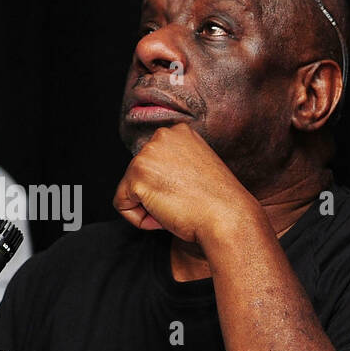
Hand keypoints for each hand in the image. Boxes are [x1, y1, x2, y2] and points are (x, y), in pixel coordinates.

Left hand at [112, 123, 258, 245]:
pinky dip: (138, 219)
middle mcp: (161, 137)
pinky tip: (163, 216)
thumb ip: (174, 164)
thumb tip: (155, 177)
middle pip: (138, 174)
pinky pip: (122, 205)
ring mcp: (147, 155)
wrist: (228, 218)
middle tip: (183, 201)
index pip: (153, 162)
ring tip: (176, 207)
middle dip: (155, 195)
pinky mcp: (137, 177)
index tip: (188, 192)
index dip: (167, 185)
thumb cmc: (218, 201)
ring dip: (148, 207)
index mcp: (178, 132)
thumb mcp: (196, 168)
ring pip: (128, 189)